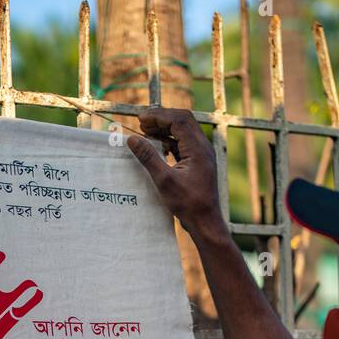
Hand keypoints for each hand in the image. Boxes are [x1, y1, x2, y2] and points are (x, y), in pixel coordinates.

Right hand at [126, 108, 223, 237]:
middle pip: (183, 120)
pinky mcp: (199, 162)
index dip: (158, 116)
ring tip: (146, 131)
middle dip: (162, 118)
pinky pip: (184, 143)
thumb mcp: (164, 180)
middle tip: (142, 122)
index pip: (178, 120)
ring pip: (184, 131)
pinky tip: (158, 146)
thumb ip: (148, 157)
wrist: (206, 221)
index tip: (140, 119)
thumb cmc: (188, 203)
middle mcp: (203, 147)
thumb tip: (132, 139)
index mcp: (198, 148)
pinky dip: (170, 140)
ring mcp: (202, 154)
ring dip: (165, 128)